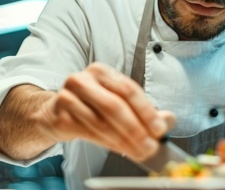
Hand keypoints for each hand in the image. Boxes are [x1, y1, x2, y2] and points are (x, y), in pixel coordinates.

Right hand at [43, 63, 175, 160]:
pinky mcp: (59, 115)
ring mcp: (68, 96)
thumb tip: (170, 119)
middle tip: (150, 146)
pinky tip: (120, 149)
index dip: (147, 111)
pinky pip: (88, 132)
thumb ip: (145, 111)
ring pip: (101, 123)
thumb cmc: (91, 107)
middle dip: (137, 129)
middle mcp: (84, 79)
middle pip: (115, 106)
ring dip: (124, 141)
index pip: (129, 89)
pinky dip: (108, 143)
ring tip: (139, 152)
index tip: (161, 129)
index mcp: (102, 72)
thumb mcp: (119, 104)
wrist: (54, 114)